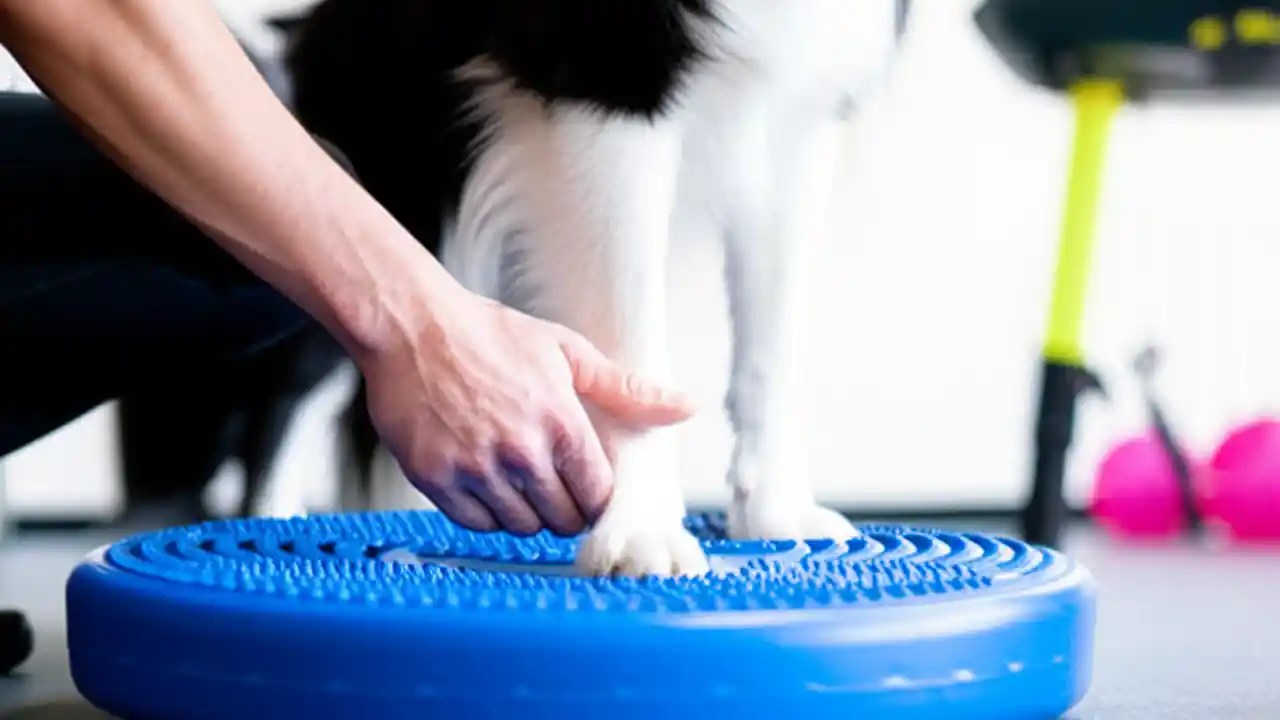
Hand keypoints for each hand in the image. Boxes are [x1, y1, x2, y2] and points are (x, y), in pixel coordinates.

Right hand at [356, 287, 694, 536]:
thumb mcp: (566, 351)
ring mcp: (476, 469)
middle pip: (562, 519)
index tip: (582, 486)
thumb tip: (685, 408)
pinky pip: (476, 524)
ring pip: (520, 526)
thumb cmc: (487, 334)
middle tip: (549, 482)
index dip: (593, 496)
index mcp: (561, 423)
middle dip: (562, 507)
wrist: (412, 326)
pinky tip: (484, 482)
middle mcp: (521, 452)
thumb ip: (626, 390)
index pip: (597, 496)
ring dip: (524, 511)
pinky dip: (485, 513)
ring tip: (514, 477)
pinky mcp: (436, 479)